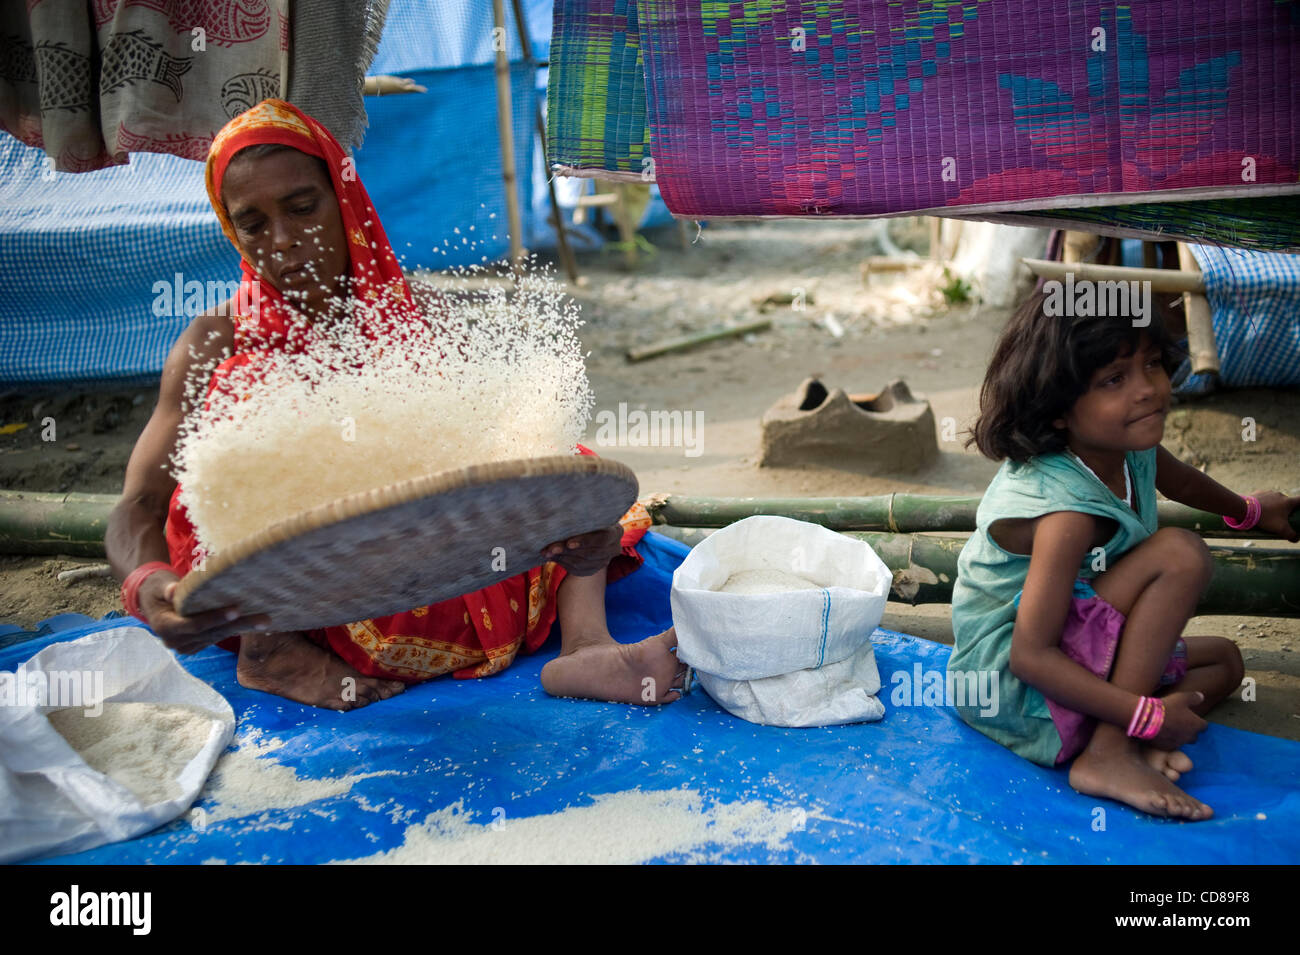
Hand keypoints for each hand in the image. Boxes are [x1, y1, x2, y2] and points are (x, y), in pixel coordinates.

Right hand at [138, 570, 271, 654]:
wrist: (153, 602)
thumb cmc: (158, 589)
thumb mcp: (159, 586)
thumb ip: (167, 590)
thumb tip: (173, 591)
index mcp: (164, 627)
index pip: (194, 625)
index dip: (215, 618)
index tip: (236, 610)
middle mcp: (176, 641)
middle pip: (212, 633)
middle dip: (239, 625)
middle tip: (264, 619)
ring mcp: (187, 646)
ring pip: (218, 636)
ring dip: (242, 628)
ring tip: (265, 621)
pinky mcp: (197, 645)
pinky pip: (218, 637)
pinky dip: (235, 629)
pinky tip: (254, 623)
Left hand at [540, 524, 622, 576]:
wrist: (589, 532)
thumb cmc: (587, 517)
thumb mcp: (587, 515)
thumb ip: (579, 518)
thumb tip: (557, 522)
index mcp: (616, 532)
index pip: (602, 539)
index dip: (585, 542)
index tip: (568, 543)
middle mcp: (614, 548)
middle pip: (590, 553)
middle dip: (568, 551)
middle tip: (550, 549)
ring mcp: (604, 561)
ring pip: (582, 563)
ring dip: (562, 558)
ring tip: (547, 552)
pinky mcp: (593, 570)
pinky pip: (577, 570)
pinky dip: (563, 563)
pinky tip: (552, 557)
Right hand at [1148, 690, 1207, 750]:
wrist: (1147, 719)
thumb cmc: (1166, 707)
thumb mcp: (1181, 697)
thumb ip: (1194, 697)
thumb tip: (1202, 697)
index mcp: (1196, 724)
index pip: (1204, 726)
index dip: (1198, 721)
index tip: (1192, 718)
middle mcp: (1190, 736)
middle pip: (1195, 736)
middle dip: (1190, 731)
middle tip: (1182, 724)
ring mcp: (1178, 743)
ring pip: (1183, 741)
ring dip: (1180, 736)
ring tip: (1171, 729)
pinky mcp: (1167, 747)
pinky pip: (1171, 745)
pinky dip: (1169, 740)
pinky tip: (1162, 734)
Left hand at [1252, 490, 1299, 542]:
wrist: (1244, 509)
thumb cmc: (1266, 518)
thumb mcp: (1281, 529)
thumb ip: (1291, 535)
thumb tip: (1296, 538)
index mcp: (1288, 501)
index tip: (1299, 511)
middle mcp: (1280, 494)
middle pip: (1287, 501)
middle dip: (1286, 509)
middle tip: (1283, 517)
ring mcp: (1268, 492)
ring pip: (1275, 500)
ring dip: (1274, 506)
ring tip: (1269, 515)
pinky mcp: (1258, 493)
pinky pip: (1264, 499)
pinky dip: (1264, 504)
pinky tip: (1259, 511)